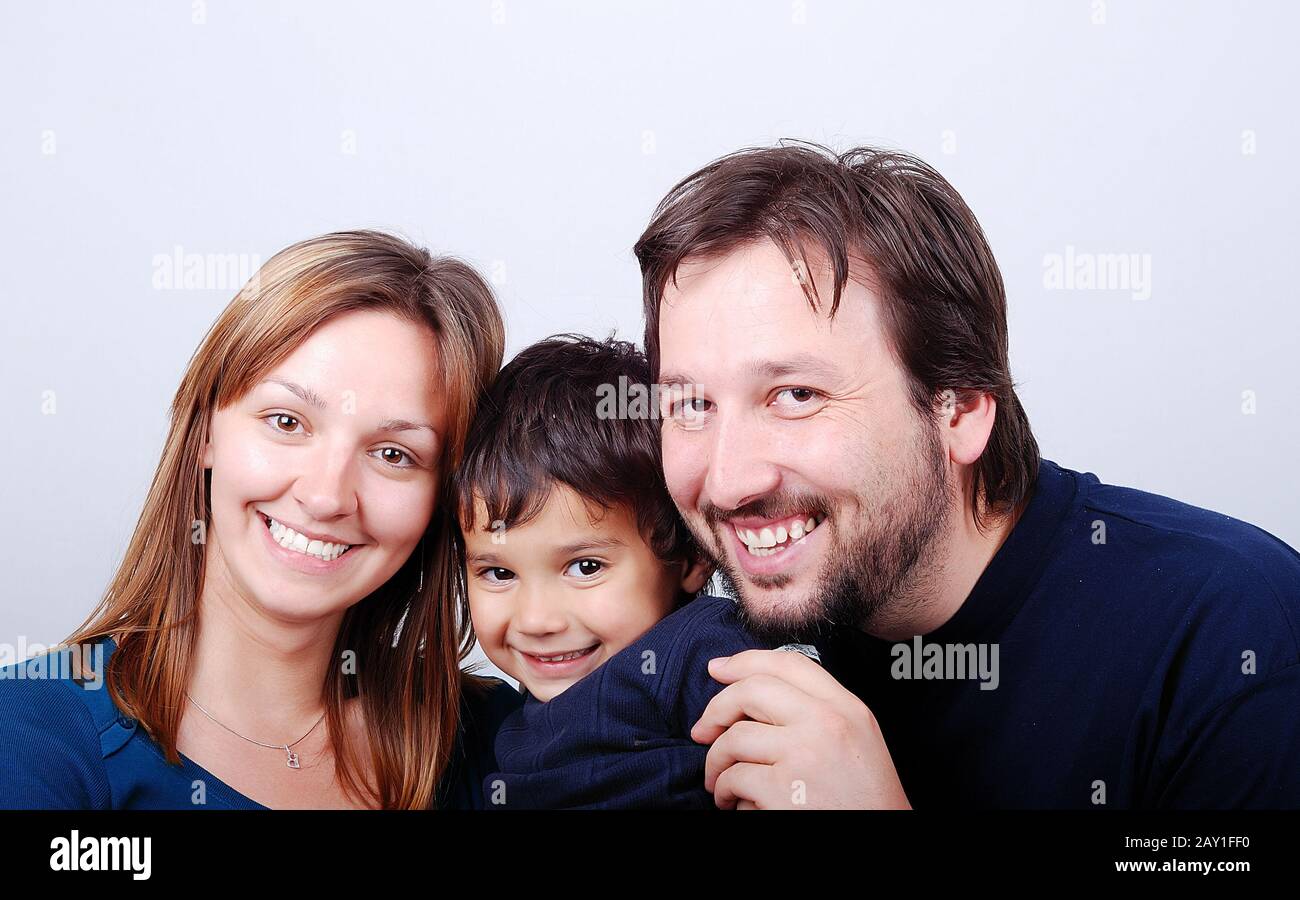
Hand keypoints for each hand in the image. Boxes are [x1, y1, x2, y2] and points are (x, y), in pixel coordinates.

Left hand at [691, 648, 911, 808]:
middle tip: (702, 732)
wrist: (882, 838)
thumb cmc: (863, 798)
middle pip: (752, 691)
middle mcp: (826, 724)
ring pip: (734, 739)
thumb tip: (750, 688)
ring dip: (716, 763)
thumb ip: (816, 709)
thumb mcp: (856, 738)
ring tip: (721, 783)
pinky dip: (726, 794)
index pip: (788, 664)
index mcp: (846, 708)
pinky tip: (735, 804)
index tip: (718, 668)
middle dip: (715, 710)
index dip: (745, 661)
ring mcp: (804, 756)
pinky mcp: (784, 792)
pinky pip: (734, 779)